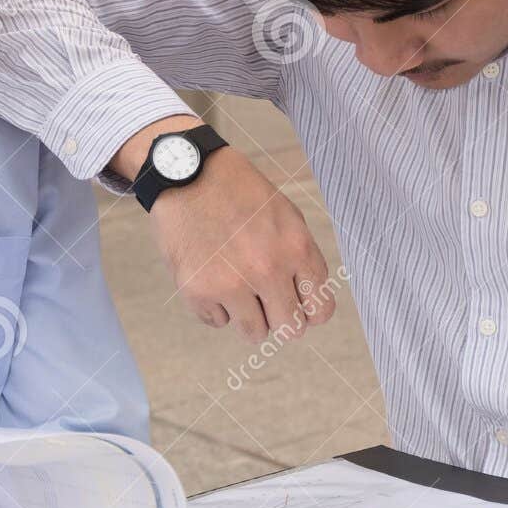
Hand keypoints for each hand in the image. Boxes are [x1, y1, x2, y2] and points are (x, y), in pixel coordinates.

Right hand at [114, 116, 335, 340]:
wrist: (185, 173)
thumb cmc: (238, 192)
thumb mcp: (285, 215)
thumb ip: (301, 258)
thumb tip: (309, 303)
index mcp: (296, 247)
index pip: (321, 309)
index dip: (311, 312)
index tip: (300, 306)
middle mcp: (267, 269)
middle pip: (291, 329)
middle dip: (281, 318)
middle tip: (267, 301)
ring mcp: (230, 283)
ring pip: (254, 333)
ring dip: (249, 317)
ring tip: (237, 289)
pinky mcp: (197, 290)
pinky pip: (217, 322)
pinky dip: (215, 306)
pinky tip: (210, 276)